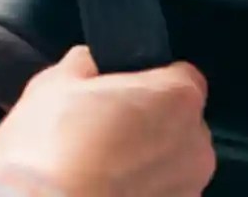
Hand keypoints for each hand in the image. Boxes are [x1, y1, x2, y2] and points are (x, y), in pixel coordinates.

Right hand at [0, 46, 216, 196]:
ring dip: (146, 162)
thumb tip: (86, 63)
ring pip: (172, 164)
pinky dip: (140, 191)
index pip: (180, 76)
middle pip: (178, 122)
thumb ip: (83, 65)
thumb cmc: (53, 150)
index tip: (123, 90)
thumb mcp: (55, 84)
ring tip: (98, 165)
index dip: (149, 81)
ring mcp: (188, 188)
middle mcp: (195, 144)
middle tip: (103, 128)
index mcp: (177, 97)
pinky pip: (161, 193)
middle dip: (148, 123)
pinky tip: (105, 188)